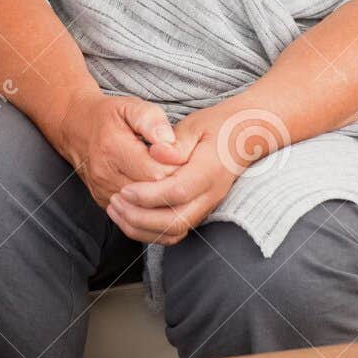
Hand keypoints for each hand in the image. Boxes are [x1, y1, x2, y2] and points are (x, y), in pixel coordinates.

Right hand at [59, 87, 180, 210]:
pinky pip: (133, 214)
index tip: (184, 157)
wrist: (76, 128)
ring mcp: (103, 191)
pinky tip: (157, 191)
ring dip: (161, 199)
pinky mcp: (103, 202)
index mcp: (113, 148)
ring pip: (143, 209)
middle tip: (183, 170)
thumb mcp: (131, 106)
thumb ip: (152, 120)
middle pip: (151, 195)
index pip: (156, 174)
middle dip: (172, 185)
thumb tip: (169, 142)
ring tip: (170, 180)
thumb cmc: (109, 116)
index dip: (176, 169)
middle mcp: (105, 174)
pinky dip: (149, 206)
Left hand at [106, 97, 288, 244]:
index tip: (124, 190)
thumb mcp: (194, 125)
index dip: (147, 195)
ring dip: (142, 229)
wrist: (243, 136)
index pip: (177, 192)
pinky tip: (130, 217)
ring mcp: (206, 206)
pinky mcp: (199, 211)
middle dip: (140, 218)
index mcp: (209, 171)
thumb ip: (174, 141)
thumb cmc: (215, 126)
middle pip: (175, 222)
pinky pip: (175, 232)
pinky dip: (150, 231)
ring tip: (116, 212)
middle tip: (115, 203)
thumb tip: (157, 153)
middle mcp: (210, 195)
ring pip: (174, 232)